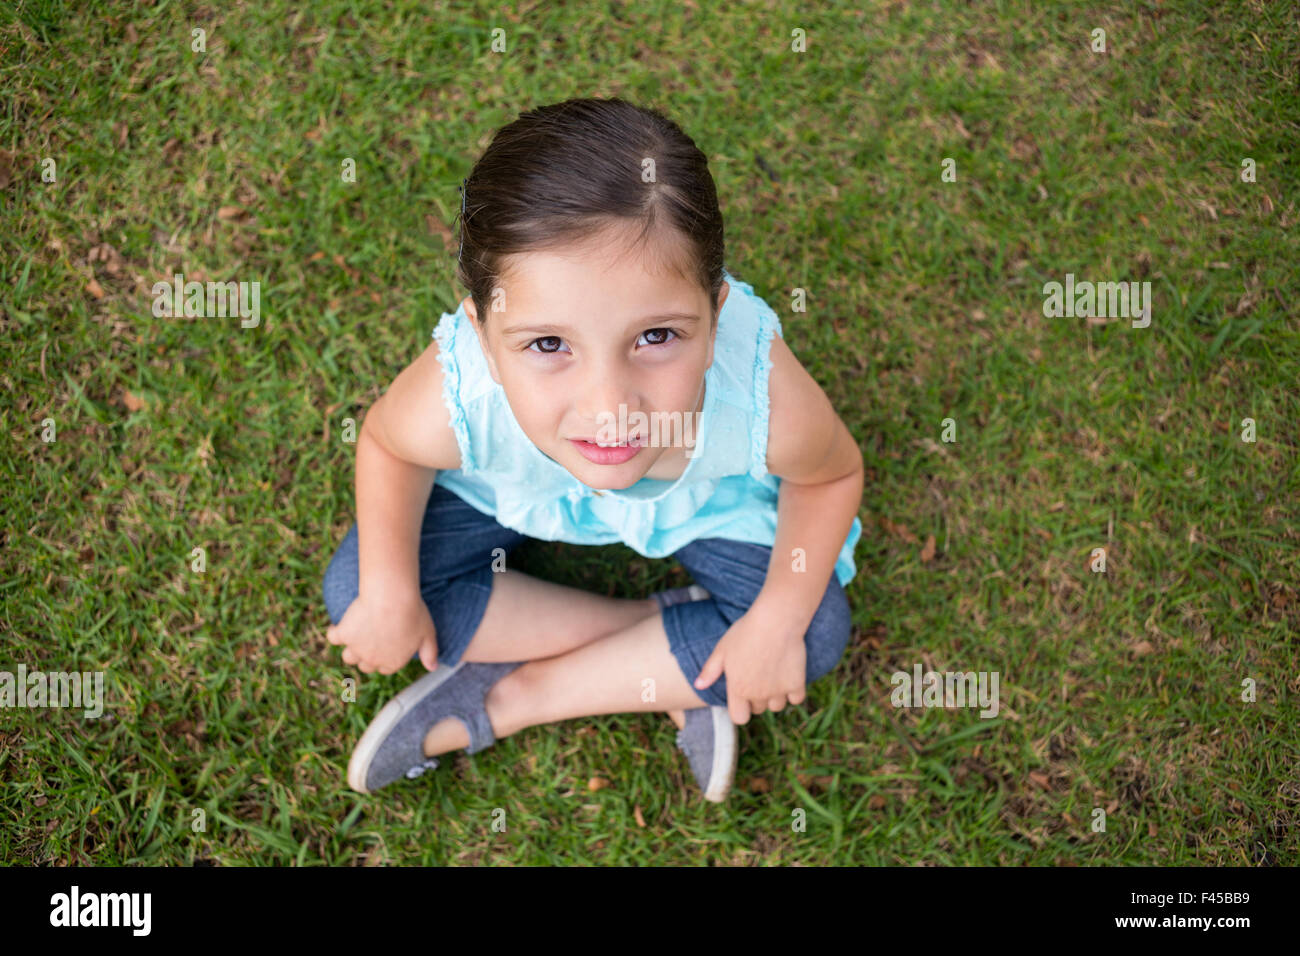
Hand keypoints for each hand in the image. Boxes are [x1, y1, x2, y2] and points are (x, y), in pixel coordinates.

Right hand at [325, 587, 438, 674]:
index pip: (384, 668)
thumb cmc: (413, 614)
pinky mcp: (344, 633)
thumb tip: (433, 667)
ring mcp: (356, 648)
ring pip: (348, 657)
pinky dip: (334, 632)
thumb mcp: (428, 634)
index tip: (384, 649)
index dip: (384, 659)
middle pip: (365, 665)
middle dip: (367, 656)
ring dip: (351, 649)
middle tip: (370, 642)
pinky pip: (333, 637)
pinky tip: (337, 626)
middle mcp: (373, 659)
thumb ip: (430, 653)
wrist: (392, 598)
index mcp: (393, 662)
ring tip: (355, 636)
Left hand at [693, 609, 806, 724]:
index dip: (741, 708)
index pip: (739, 717)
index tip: (742, 694)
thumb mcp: (722, 649)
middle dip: (758, 698)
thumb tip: (698, 685)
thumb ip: (710, 670)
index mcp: (738, 689)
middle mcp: (758, 695)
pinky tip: (788, 674)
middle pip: (759, 709)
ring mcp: (778, 691)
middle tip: (759, 675)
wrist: (776, 621)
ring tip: (773, 674)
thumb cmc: (745, 632)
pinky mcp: (796, 684)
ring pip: (777, 706)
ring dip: (775, 696)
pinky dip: (793, 690)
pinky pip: (796, 698)